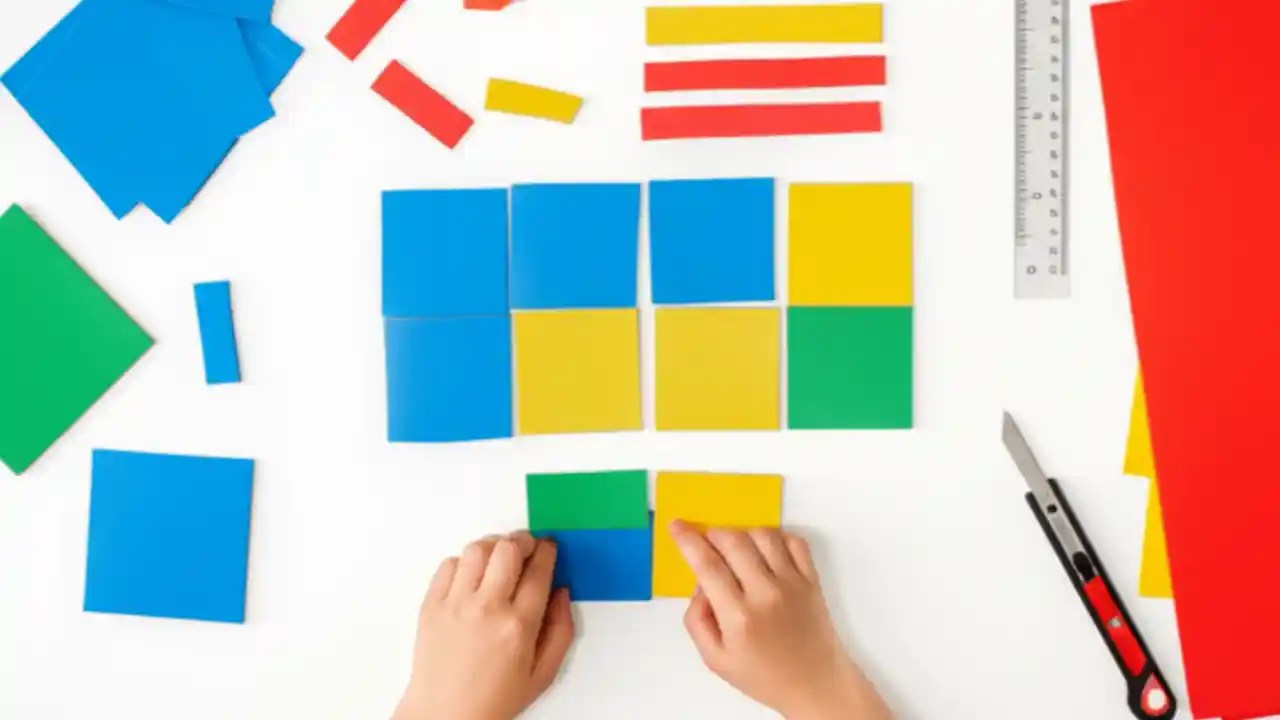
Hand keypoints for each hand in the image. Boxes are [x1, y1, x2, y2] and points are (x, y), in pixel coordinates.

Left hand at [394, 532, 573, 719]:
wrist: (445, 715)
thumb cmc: (494, 699)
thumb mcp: (542, 673)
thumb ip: (561, 630)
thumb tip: (561, 592)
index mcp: (519, 626)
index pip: (539, 570)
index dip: (547, 551)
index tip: (549, 547)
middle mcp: (487, 609)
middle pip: (508, 549)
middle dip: (523, 541)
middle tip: (526, 546)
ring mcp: (455, 605)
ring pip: (477, 549)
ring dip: (493, 546)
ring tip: (499, 557)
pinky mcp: (431, 605)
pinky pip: (448, 564)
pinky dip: (463, 562)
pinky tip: (472, 575)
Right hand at [671, 521, 891, 719]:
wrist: (816, 685)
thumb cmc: (765, 676)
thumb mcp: (715, 660)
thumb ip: (696, 621)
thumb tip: (698, 585)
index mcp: (739, 617)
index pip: (707, 565)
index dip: (687, 540)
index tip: (677, 526)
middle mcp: (766, 595)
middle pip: (733, 541)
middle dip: (712, 533)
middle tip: (706, 541)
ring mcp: (792, 584)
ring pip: (763, 535)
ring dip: (742, 533)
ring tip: (736, 549)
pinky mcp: (811, 580)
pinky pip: (794, 541)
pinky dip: (776, 537)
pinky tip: (765, 550)